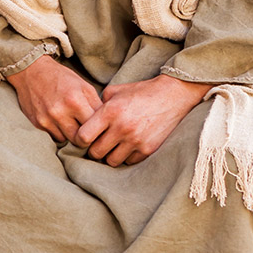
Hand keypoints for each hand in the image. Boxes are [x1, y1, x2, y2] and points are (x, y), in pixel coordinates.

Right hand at [5, 55, 101, 143]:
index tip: (100, 130)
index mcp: (75, 101)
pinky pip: (54, 137)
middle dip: (86, 137)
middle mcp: (60, 112)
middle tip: (88, 132)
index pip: (94, 128)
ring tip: (73, 124)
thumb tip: (106, 124)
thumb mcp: (84, 86)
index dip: (99, 130)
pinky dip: (60, 132)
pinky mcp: (38, 123)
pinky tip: (60, 122)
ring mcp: (47, 119)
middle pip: (80, 140)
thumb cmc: (61, 78)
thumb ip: (96, 105)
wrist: (31, 71)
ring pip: (67, 140)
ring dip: (72, 135)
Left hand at [73, 74, 213, 165]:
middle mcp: (122, 128)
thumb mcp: (115, 91)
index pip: (83, 136)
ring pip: (111, 161)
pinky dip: (126, 157)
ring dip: (109, 155)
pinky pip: (129, 162)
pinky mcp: (148, 149)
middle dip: (93, 149)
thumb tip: (85, 118)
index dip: (79, 139)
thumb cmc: (141, 92)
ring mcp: (136, 140)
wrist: (172, 95)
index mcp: (110, 112)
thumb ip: (98, 104)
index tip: (83, 138)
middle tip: (97, 144)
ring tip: (112, 146)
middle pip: (95, 153)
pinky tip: (127, 147)